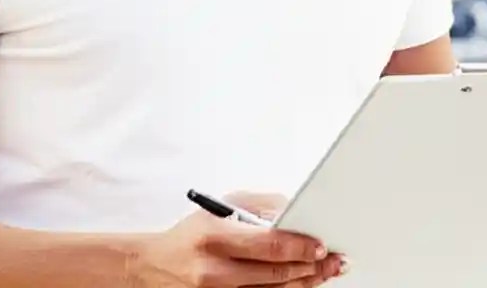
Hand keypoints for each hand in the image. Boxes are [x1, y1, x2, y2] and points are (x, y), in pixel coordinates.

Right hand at [134, 192, 344, 286]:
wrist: (152, 266)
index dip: (301, 246)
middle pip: (276, 272)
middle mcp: (215, 269)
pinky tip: (300, 285)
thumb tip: (294, 212)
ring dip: (304, 283)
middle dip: (311, 267)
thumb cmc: (190, 235)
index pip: (269, 244)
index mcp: (215, 236)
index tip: (322, 245)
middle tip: (334, 261)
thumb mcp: (218, 209)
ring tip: (324, 273)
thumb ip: (258, 207)